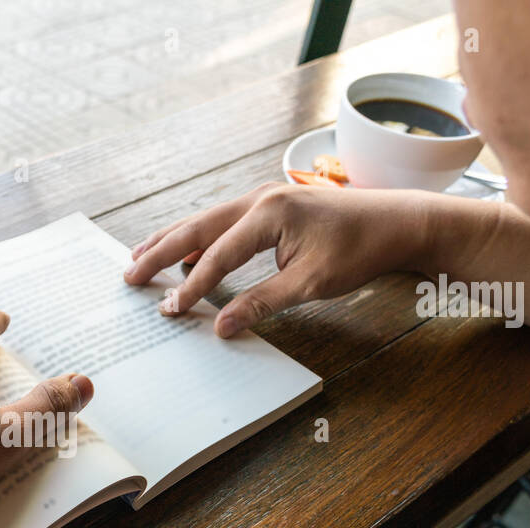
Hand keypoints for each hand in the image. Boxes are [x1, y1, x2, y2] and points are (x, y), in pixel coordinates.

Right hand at [123, 183, 443, 337]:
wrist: (399, 221)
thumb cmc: (361, 249)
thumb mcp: (311, 283)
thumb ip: (262, 303)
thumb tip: (221, 326)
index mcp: (268, 213)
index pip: (216, 255)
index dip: (190, 285)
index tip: (169, 310)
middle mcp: (258, 199)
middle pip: (197, 227)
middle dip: (161, 253)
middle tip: (129, 276)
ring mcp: (263, 199)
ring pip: (205, 221)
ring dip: (172, 240)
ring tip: (141, 257)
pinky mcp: (270, 207)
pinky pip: (222, 222)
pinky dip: (197, 237)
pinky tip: (183, 250)